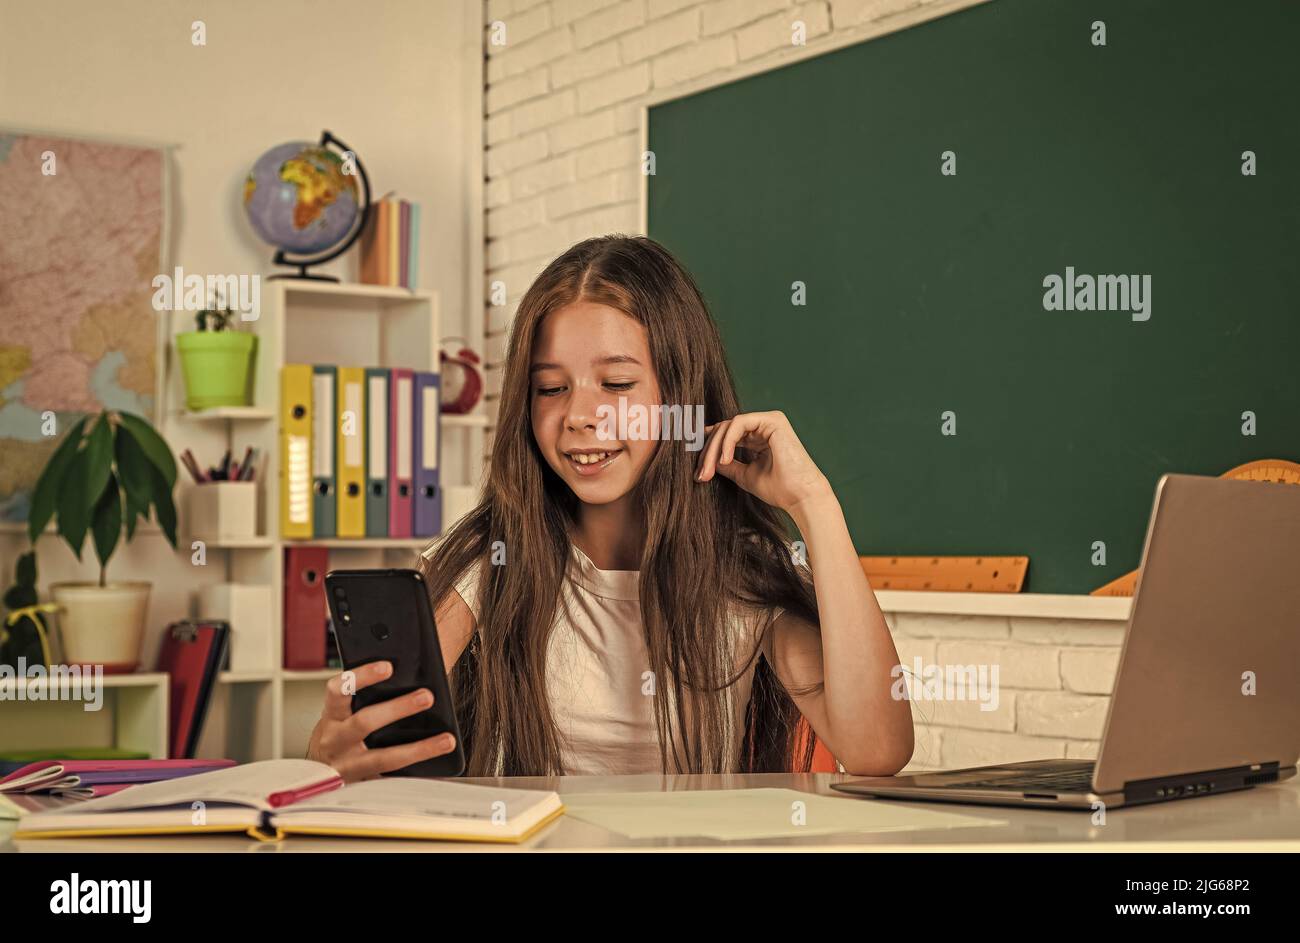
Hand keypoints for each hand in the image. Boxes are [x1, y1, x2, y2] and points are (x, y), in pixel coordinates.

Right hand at [306, 660, 457, 782]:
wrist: (317, 773)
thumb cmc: (337, 734)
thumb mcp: (340, 714)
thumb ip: (362, 698)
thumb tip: (406, 677)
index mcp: (331, 715)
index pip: (339, 690)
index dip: (362, 677)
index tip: (388, 666)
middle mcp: (335, 740)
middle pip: (365, 722)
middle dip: (398, 708)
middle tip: (427, 696)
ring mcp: (347, 766)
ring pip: (384, 758)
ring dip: (418, 749)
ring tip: (446, 740)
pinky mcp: (362, 784)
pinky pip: (391, 780)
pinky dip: (416, 773)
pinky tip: (438, 765)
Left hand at [695, 410, 831, 512]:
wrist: (801, 497)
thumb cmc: (779, 489)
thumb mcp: (744, 476)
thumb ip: (728, 465)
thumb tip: (708, 461)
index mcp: (758, 437)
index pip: (726, 435)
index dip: (708, 448)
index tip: (696, 468)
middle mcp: (763, 426)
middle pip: (724, 430)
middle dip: (708, 453)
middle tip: (700, 475)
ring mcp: (768, 420)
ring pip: (728, 426)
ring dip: (714, 449)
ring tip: (709, 471)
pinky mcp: (773, 420)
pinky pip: (739, 424)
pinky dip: (728, 441)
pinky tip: (725, 460)